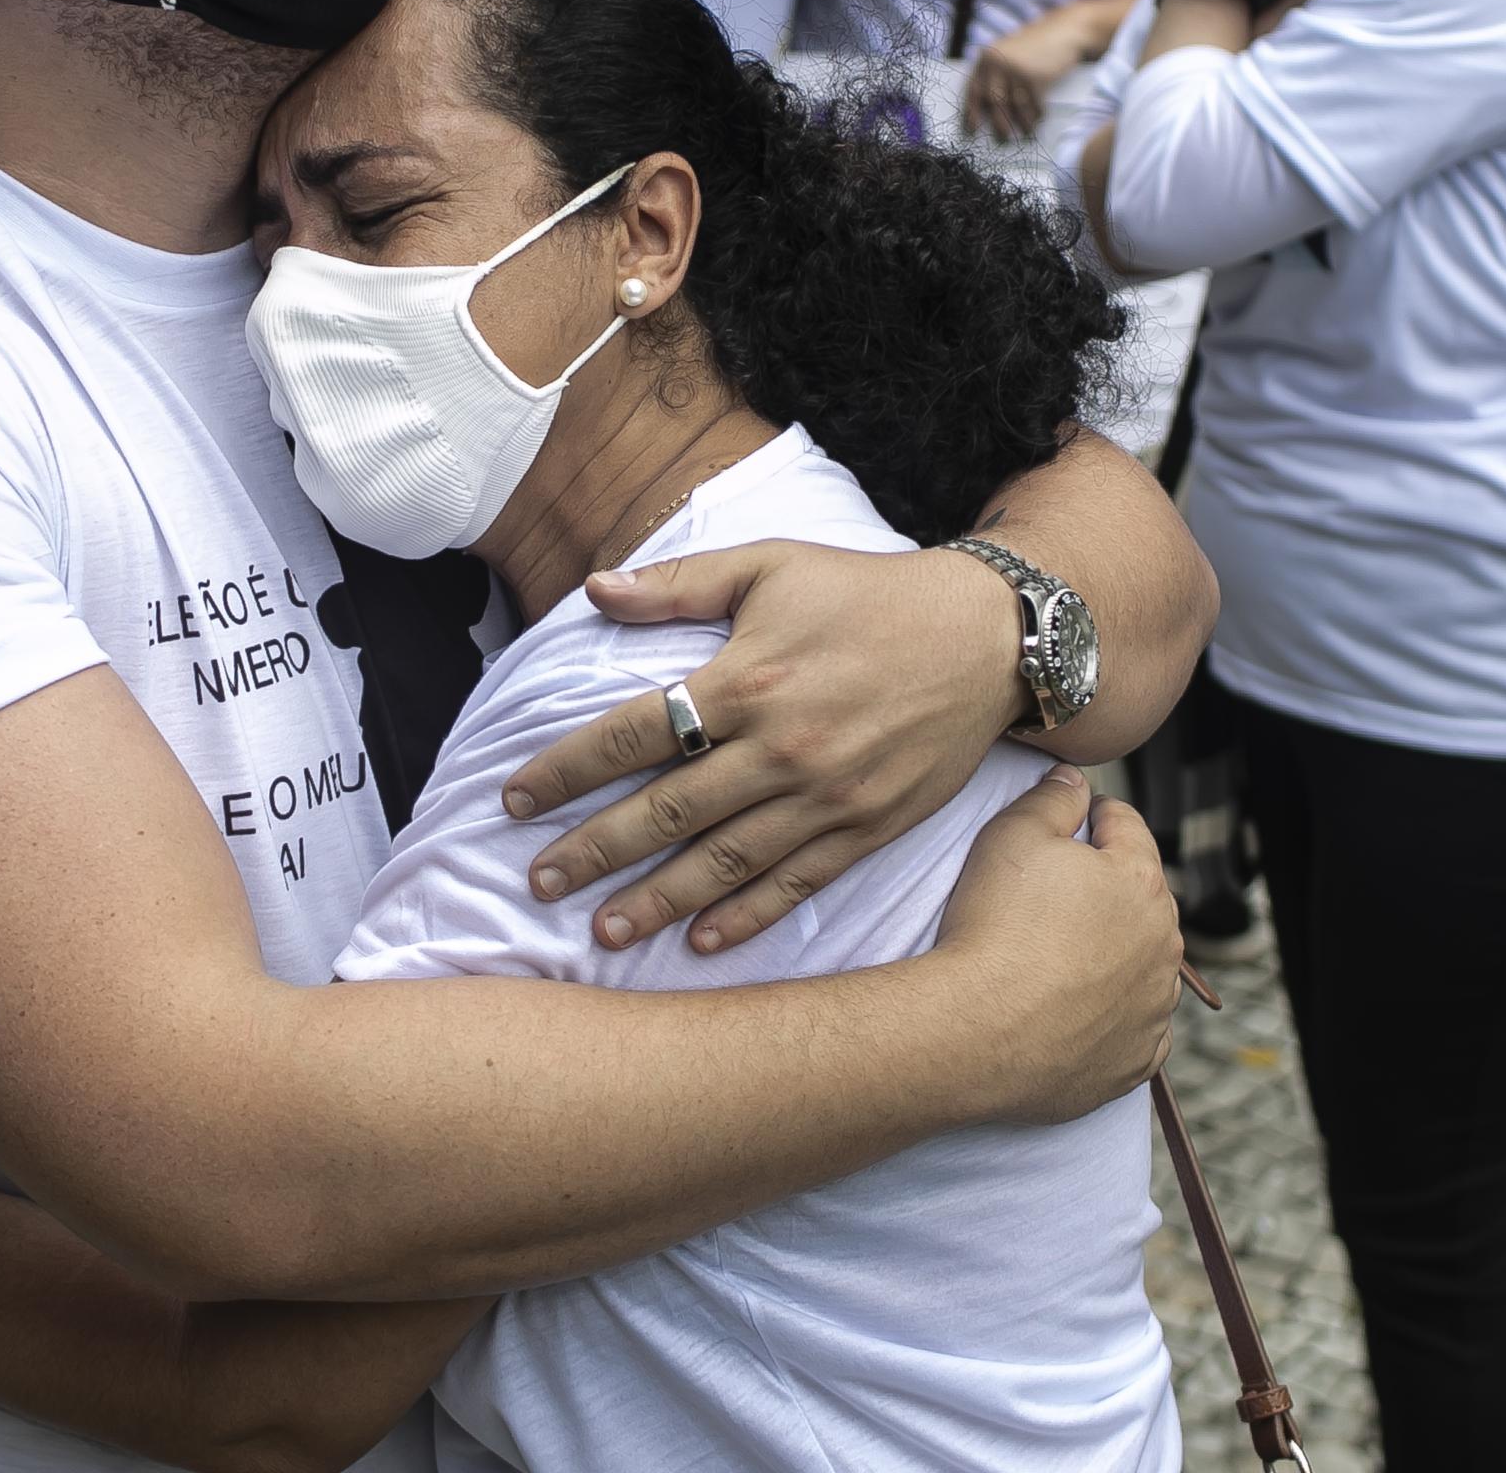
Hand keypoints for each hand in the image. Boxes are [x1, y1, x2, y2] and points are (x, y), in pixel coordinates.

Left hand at [502, 539, 1027, 952]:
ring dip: (659, 900)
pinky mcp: (868, 827)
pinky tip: (702, 941)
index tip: (514, 799)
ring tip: (603, 930)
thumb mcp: (771, 564)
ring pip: (725, 860)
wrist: (991, 638)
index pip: (633, 733)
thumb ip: (679, 583)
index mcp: (747, 681)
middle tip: (538, 882)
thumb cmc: (868, 594)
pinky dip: (747, 916)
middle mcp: (782, 748)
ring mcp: (827, 797)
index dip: (566, 770)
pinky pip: (797, 883)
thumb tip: (594, 588)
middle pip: (668, 809)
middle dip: (594, 850)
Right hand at [934, 767, 1180, 1124]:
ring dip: (1114, 955)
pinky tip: (1074, 1012)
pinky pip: (1136, 1028)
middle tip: (1056, 892)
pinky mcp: (1138, 1058)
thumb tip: (1075, 780)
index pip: (1127, 827)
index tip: (1078, 815)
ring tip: (1060, 957)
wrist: (978, 1031)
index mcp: (1140, 880)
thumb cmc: (993, 926)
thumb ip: (1050, 799)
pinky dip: (1113, 1017)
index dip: (1098, 813)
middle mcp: (1163, 943)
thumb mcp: (1009, 837)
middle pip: (1141, 898)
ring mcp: (1155, 1007)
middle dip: (1107, 888)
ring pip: (1143, 966)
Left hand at [962, 6, 1084, 142]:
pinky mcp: (1035, 77)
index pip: (974, 89)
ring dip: (1022, 122)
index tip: (972, 129)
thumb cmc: (1036, 46)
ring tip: (1026, 132)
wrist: (1064, 31)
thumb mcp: (1009, 53)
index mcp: (987, 58)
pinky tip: (1038, 120)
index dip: (972, 111)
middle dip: (999, 122)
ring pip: (1015, 105)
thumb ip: (996, 73)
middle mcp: (998, 63)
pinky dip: (1036, 114)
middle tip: (1003, 138)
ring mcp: (1016, 70)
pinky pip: (1033, 103)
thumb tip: (987, 108)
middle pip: (993, 101)